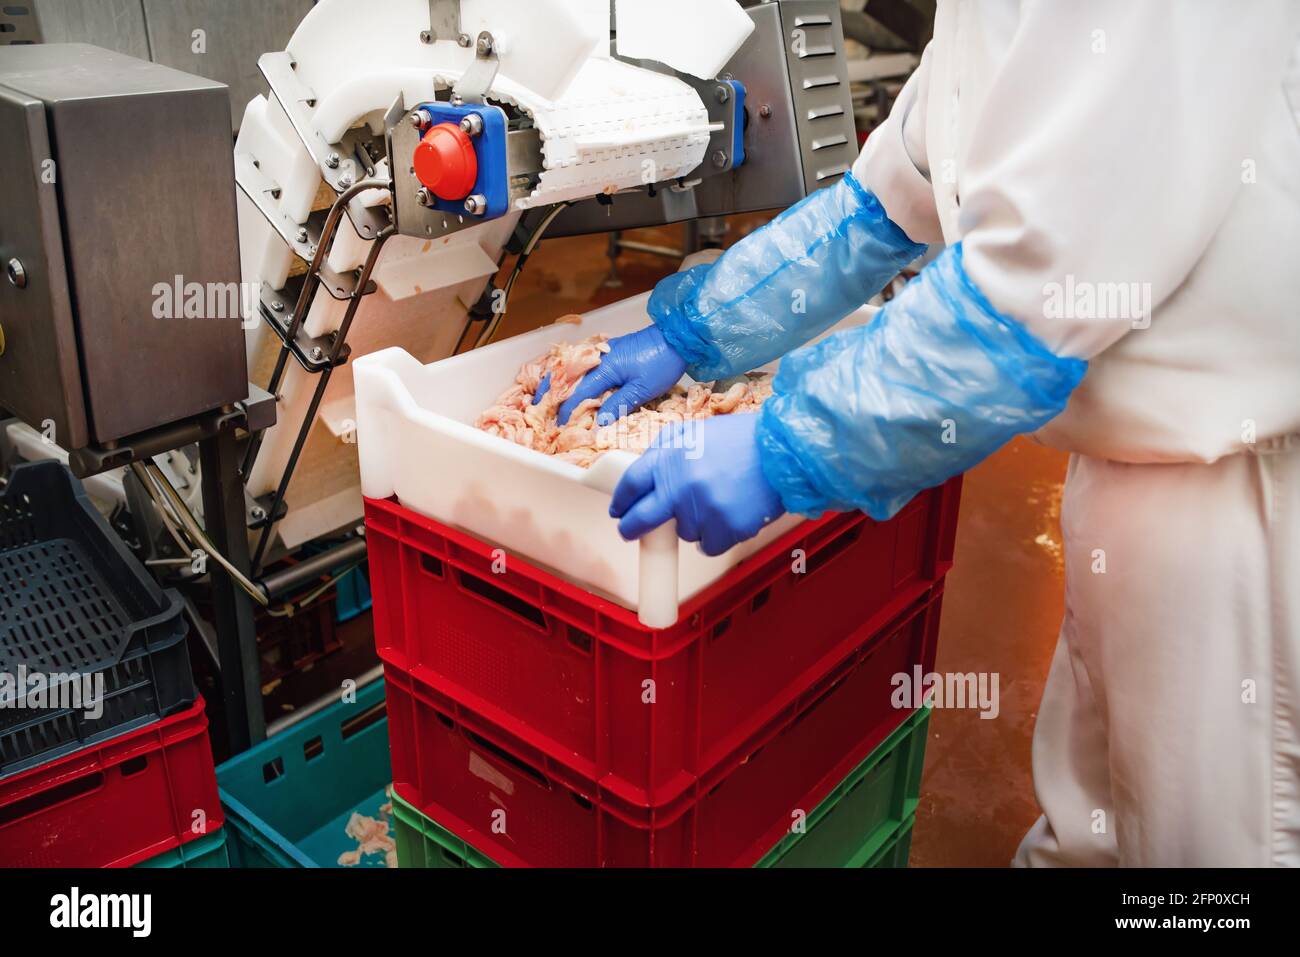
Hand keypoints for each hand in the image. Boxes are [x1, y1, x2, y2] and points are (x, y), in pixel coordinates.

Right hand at [534, 326, 686, 425]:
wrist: (678, 337)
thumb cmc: (662, 362)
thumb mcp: (642, 389)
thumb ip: (618, 405)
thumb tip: (598, 421)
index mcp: (605, 368)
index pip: (578, 394)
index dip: (566, 411)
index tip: (558, 426)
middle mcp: (599, 357)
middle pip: (567, 376)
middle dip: (552, 393)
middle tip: (538, 407)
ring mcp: (604, 352)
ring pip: (573, 368)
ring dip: (560, 382)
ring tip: (549, 396)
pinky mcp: (611, 351)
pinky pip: (584, 363)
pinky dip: (573, 374)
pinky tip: (572, 382)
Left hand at [609, 413, 785, 555]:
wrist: (785, 452)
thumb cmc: (744, 440)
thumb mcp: (697, 431)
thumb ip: (668, 449)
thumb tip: (646, 472)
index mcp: (671, 456)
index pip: (632, 483)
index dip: (622, 500)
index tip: (618, 509)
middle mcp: (681, 485)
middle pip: (643, 518)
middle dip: (632, 528)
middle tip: (629, 532)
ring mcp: (703, 510)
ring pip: (683, 532)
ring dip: (693, 523)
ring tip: (717, 502)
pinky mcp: (725, 529)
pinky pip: (707, 545)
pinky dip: (715, 537)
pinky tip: (729, 516)